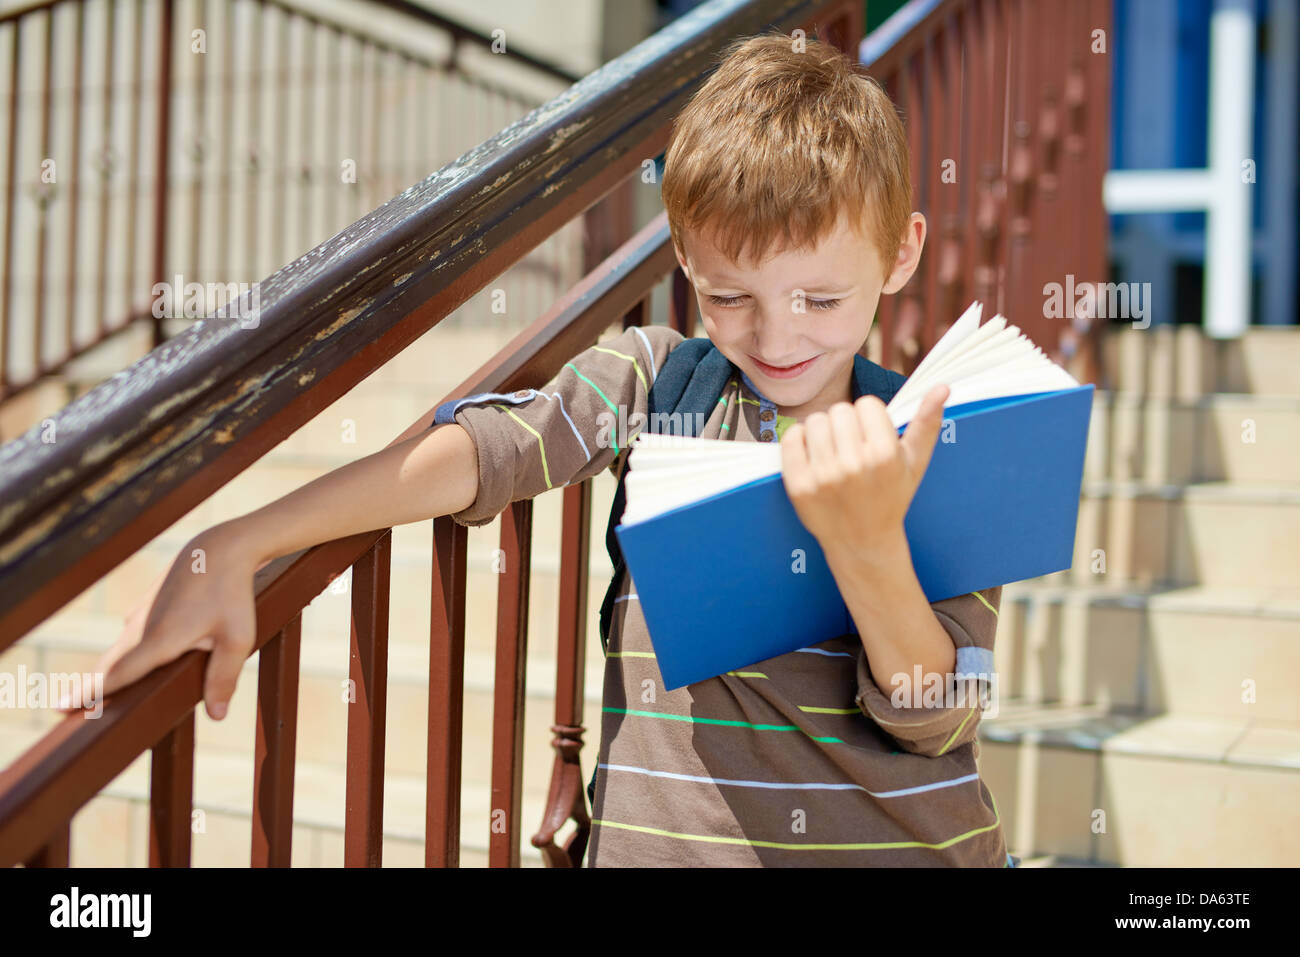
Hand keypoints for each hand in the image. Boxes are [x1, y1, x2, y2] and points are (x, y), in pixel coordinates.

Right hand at [57, 524, 263, 720]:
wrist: (222, 547)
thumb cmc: (233, 593)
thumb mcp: (238, 639)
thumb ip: (223, 677)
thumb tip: (217, 716)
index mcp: (158, 640)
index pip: (118, 675)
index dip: (90, 693)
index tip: (59, 707)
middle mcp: (141, 628)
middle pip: (110, 665)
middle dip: (87, 688)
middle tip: (61, 710)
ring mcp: (141, 614)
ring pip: (119, 649)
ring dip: (105, 670)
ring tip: (89, 693)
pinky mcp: (147, 605)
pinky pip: (130, 635)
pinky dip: (123, 652)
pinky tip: (123, 663)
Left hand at [779, 384, 949, 551]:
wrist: (863, 541)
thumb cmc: (891, 496)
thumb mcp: (914, 463)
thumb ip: (928, 422)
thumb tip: (942, 387)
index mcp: (885, 455)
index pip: (867, 404)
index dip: (869, 418)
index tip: (871, 436)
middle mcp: (854, 465)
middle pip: (840, 410)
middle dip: (846, 423)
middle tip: (851, 446)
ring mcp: (823, 476)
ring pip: (815, 420)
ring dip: (823, 431)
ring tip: (833, 452)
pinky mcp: (799, 485)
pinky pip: (791, 438)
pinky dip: (799, 440)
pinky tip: (813, 455)